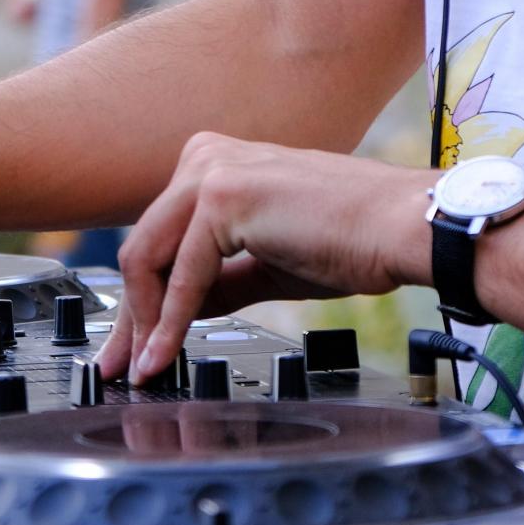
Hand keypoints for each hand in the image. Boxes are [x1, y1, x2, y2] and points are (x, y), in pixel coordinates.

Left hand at [99, 132, 429, 383]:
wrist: (406, 228)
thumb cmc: (356, 239)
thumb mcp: (268, 264)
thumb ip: (220, 281)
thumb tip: (179, 313)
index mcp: (217, 163)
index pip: (160, 237)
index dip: (141, 297)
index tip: (131, 342)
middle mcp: (206, 156)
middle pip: (144, 247)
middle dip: (129, 314)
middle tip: (117, 364)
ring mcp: (212, 172)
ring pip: (148, 259)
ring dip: (141, 322)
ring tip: (141, 368)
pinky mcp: (224, 198)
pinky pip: (183, 274)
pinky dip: (168, 321)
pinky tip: (163, 355)